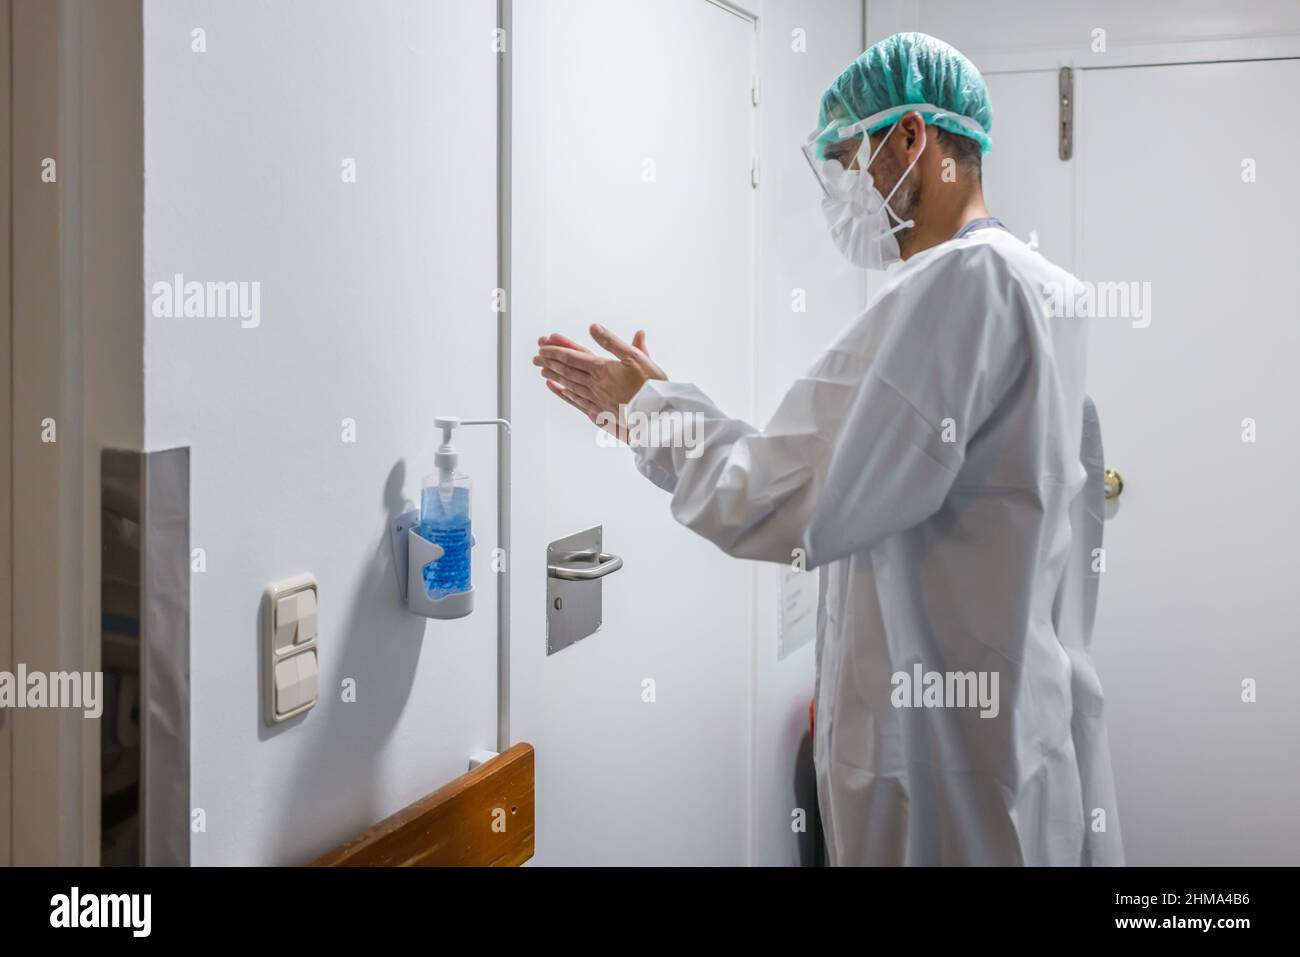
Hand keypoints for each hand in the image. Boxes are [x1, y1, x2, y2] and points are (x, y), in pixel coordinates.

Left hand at [533, 324, 667, 438]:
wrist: (657, 414)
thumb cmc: (650, 385)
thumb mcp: (635, 356)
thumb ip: (612, 341)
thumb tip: (593, 327)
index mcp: (602, 368)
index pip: (572, 356)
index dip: (556, 350)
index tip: (543, 346)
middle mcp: (595, 384)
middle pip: (567, 370)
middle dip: (550, 362)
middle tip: (536, 358)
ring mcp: (597, 398)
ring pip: (570, 384)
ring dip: (555, 377)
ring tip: (543, 372)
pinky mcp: (602, 410)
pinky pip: (578, 401)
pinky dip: (566, 394)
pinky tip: (561, 391)